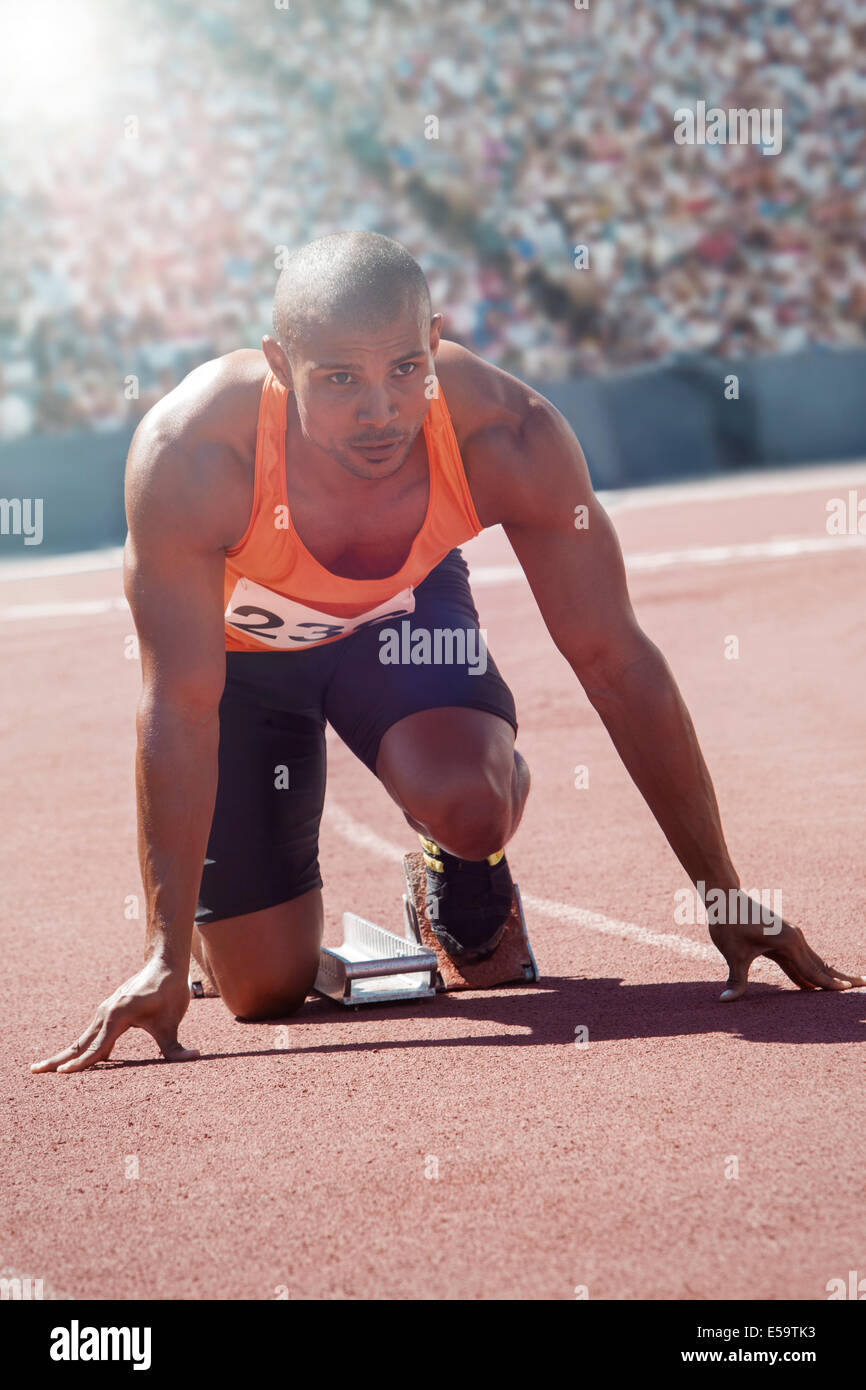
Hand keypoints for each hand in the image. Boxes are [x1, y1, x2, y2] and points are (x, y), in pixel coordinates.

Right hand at [31, 958, 199, 1072]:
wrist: (166, 965)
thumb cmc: (169, 992)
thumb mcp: (173, 1022)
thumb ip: (177, 1046)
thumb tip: (194, 1058)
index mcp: (119, 1015)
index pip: (97, 1046)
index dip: (82, 1063)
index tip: (63, 1074)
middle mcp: (107, 1013)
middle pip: (79, 1042)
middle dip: (58, 1059)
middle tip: (34, 1071)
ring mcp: (106, 1012)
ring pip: (83, 1038)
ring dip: (65, 1054)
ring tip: (45, 1069)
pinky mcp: (110, 1012)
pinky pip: (92, 1034)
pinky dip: (81, 1047)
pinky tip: (77, 1061)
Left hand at [708, 898, 865, 1001]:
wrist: (725, 898)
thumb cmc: (729, 924)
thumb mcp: (732, 954)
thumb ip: (736, 980)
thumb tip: (725, 1001)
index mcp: (788, 942)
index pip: (812, 970)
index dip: (828, 984)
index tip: (847, 991)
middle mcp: (795, 938)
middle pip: (820, 964)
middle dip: (839, 978)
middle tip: (860, 986)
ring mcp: (791, 936)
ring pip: (813, 961)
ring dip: (828, 974)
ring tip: (847, 984)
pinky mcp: (784, 937)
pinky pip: (802, 958)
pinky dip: (812, 969)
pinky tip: (815, 981)